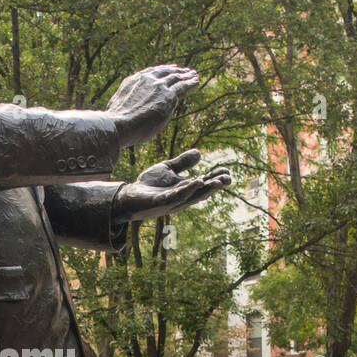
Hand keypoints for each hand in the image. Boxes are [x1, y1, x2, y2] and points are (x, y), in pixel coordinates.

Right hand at [106, 65, 198, 148]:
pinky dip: (190, 83)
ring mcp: (158, 87)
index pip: (150, 73)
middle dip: (175, 71)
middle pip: (164, 72)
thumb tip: (122, 113)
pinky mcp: (168, 96)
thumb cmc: (115, 124)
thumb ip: (124, 105)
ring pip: (176, 78)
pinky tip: (195, 82)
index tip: (169, 69)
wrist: (118, 125)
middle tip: (184, 71)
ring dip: (186, 76)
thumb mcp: (115, 109)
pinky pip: (183, 86)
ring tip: (193, 75)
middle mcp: (146, 80)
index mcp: (132, 81)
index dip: (161, 71)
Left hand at [113, 150, 231, 222]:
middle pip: (202, 192)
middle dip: (215, 186)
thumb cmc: (148, 185)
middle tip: (228, 178)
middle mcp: (181, 197)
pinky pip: (178, 196)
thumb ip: (182, 162)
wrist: (128, 195)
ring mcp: (172, 202)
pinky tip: (198, 181)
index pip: (204, 184)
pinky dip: (189, 189)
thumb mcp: (167, 169)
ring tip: (217, 181)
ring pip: (193, 196)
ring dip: (206, 189)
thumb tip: (200, 153)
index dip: (216, 178)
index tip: (227, 171)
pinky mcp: (161, 202)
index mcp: (184, 189)